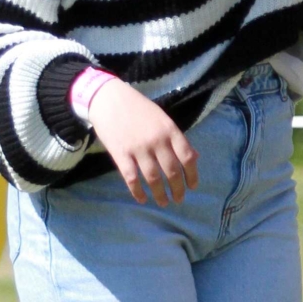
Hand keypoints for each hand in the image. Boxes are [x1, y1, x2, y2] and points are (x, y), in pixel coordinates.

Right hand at [88, 79, 198, 205]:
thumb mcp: (163, 119)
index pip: (187, 157)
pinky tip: (143, 199)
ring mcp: (138, 148)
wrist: (108, 99)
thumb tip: (194, 157)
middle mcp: (157, 141)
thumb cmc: (138, 108)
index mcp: (170, 130)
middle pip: (172, 171)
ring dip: (160, 194)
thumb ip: (177, 139)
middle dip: (177, 189)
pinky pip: (131, 178)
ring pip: (153, 178)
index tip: (192, 186)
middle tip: (179, 199)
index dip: (192, 175)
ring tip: (164, 202)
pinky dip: (138, 192)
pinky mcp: (120, 154)